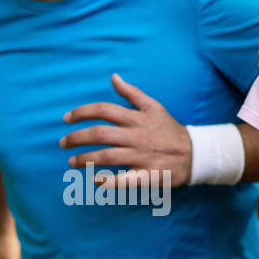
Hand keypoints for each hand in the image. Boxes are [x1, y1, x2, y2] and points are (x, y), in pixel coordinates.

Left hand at [59, 73, 191, 187]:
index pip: (104, 110)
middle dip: (77, 138)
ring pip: (108, 156)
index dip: (82, 112)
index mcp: (137, 118)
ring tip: (72, 161)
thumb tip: (114, 77)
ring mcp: (142, 156)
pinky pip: (125, 180)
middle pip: (100, 134)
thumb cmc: (170, 129)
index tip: (66, 118)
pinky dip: (109, 181)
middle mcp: (137, 136)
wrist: (195, 153)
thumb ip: (132, 93)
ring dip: (86, 159)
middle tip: (63, 143)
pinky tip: (95, 180)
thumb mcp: (154, 106)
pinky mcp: (148, 175)